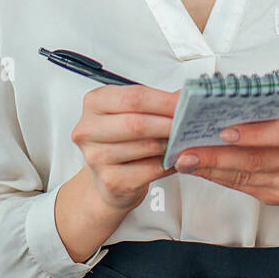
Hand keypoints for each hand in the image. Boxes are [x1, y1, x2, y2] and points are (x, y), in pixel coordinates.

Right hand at [71, 84, 179, 210]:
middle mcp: (89, 129)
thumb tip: (185, 97)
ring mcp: (96, 156)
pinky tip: (175, 159)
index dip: (163, 101)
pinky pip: (149, 170)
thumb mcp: (134, 113)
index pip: (133, 97)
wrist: (110, 178)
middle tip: (190, 122)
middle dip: (168, 123)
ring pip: (145, 146)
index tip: (185, 102)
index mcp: (95, 103)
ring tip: (185, 139)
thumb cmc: (123, 140)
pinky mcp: (111, 180)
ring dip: (170, 144)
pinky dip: (168, 164)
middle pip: (136, 123)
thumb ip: (156, 103)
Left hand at [174, 105, 278, 205]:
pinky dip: (218, 177)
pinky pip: (243, 186)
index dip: (252, 133)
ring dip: (211, 168)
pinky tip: (201, 170)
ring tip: (186, 161)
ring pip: (246, 176)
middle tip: (187, 152)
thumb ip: (251, 110)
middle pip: (257, 158)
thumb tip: (206, 106)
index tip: (222, 131)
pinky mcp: (278, 196)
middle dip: (216, 155)